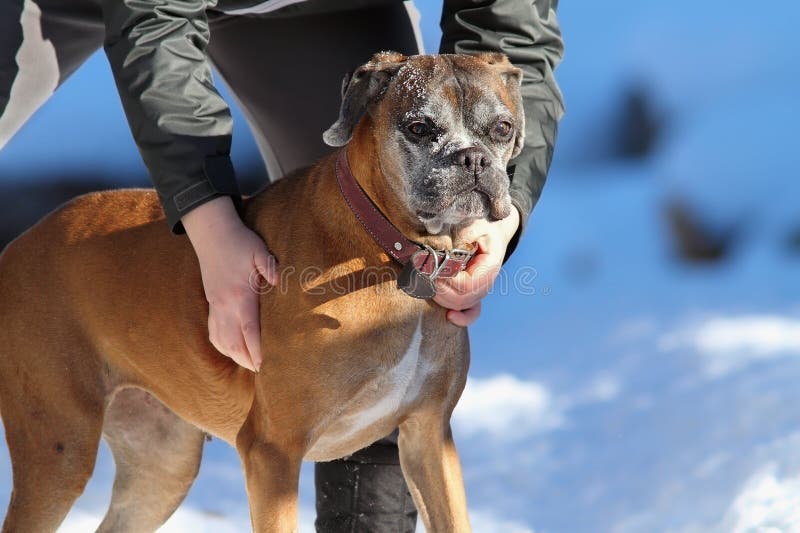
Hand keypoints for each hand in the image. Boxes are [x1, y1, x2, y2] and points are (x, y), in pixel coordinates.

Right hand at [182, 197, 277, 371]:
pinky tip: (232, 350)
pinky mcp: (211, 302)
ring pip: (222, 340)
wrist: (212, 234)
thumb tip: (279, 281)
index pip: (249, 330)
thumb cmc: (240, 242)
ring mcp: (216, 305)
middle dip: (248, 359)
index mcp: (240, 296)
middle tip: (263, 372)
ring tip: (250, 365)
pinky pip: (214, 331)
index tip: (265, 365)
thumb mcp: (259, 250)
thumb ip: (270, 266)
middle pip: (234, 342)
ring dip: (235, 355)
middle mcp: (225, 305)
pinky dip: (223, 345)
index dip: (257, 350)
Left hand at [434, 207, 519, 326]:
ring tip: (426, 283)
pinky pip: (471, 313)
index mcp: (489, 266)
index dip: (448, 281)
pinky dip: (461, 318)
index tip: (432, 270)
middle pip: (463, 299)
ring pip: (461, 305)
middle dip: (440, 290)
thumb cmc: (482, 227)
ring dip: (441, 298)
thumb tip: (456, 243)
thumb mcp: (476, 224)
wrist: (492, 231)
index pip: (467, 284)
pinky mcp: (473, 294)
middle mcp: (486, 282)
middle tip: (423, 276)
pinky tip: (449, 317)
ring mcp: (480, 290)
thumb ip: (468, 233)